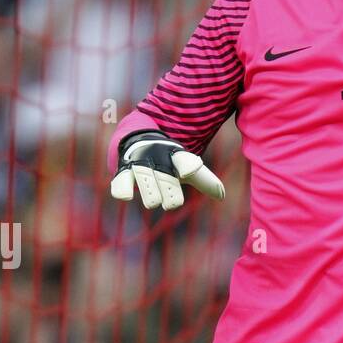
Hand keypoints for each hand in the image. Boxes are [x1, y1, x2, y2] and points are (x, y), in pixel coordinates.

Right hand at [110, 130, 224, 210]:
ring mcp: (139, 166)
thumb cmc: (167, 161)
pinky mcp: (122, 173)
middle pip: (167, 182)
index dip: (188, 166)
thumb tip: (222, 195)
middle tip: (171, 201)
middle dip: (170, 196)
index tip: (189, 171)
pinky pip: (120, 185)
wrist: (138, 141)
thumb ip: (204, 180)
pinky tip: (127, 196)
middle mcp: (157, 159)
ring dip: (152, 197)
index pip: (184, 161)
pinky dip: (123, 191)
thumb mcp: (185, 166)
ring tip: (154, 201)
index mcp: (175, 156)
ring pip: (146, 185)